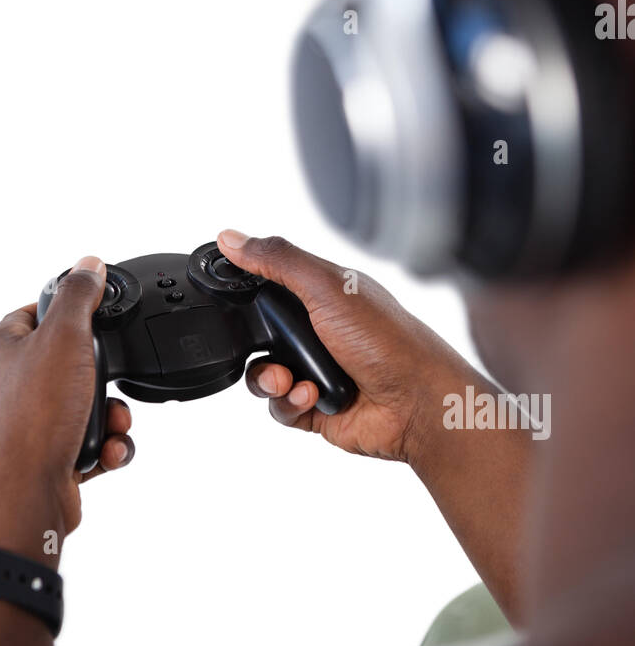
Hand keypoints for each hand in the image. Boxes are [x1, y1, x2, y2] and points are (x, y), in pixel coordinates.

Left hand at [0, 256, 134, 558]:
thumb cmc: (32, 418)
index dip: (71, 309)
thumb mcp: (64, 338)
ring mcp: (32, 422)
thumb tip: (89, 264)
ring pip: (88, 405)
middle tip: (112, 383)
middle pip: (74, 362)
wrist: (23, 495)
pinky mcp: (50, 457)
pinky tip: (107, 453)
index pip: (39, 310)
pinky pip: (91, 443)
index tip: (98, 310)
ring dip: (112, 416)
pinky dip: (108, 447)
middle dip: (106, 376)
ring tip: (112, 425)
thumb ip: (79, 296)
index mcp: (8, 346)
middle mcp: (16, 383)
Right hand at [218, 230, 472, 466]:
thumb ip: (277, 260)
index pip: (271, 284)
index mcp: (324, 295)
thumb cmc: (387, 339)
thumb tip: (230, 238)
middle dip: (253, 344)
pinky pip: (279, 407)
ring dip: (269, 378)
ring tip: (289, 380)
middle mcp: (320, 332)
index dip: (248, 290)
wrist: (417, 405)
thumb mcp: (326, 286)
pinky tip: (310, 397)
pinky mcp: (315, 408)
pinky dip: (287, 403)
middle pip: (260, 334)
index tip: (227, 296)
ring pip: (264, 374)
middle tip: (266, 346)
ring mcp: (317, 370)